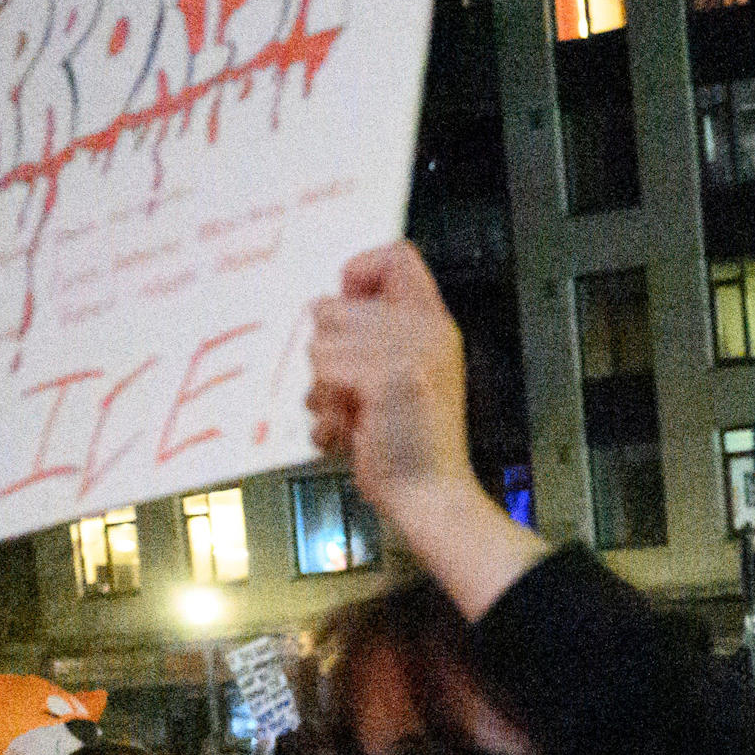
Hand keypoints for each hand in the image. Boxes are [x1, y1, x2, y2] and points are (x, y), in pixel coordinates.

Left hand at [308, 242, 541, 616]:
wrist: (431, 498)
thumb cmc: (408, 447)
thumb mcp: (403, 376)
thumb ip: (376, 337)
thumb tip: (324, 308)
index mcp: (434, 325)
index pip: (397, 255)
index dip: (359, 274)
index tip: (350, 312)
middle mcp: (427, 331)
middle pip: (332, 305)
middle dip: (326, 355)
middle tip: (354, 394)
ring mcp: (411, 352)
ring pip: (319, 343)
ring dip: (323, 390)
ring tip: (354, 417)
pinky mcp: (390, 378)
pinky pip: (324, 373)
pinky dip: (326, 412)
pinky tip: (350, 434)